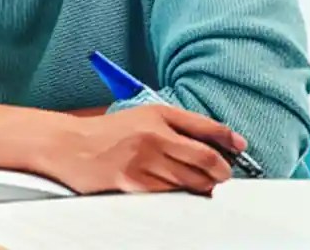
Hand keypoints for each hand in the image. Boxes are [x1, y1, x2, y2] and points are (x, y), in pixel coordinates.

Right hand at [44, 105, 240, 194]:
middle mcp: (154, 136)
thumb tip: (215, 144)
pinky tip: (173, 188)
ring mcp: (145, 161)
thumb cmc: (106, 133)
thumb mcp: (140, 117)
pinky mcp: (136, 182)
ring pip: (193, 181)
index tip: (240, 146)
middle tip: (222, 174)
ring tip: (198, 183)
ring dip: (202, 185)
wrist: (70, 146)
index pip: (205, 126)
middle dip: (222, 170)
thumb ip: (175, 126)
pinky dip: (179, 194)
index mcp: (157, 115)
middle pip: (207, 158)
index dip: (229, 138)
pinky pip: (171, 193)